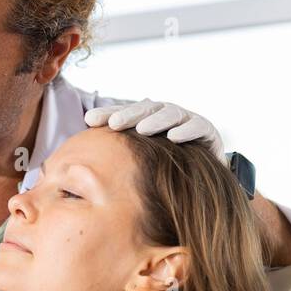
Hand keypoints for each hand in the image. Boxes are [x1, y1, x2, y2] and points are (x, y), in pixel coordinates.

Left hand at [85, 99, 224, 158]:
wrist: (203, 181)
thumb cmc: (166, 170)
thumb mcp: (139, 163)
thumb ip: (117, 159)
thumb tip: (82, 166)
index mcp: (145, 120)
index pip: (124, 113)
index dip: (107, 114)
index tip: (89, 120)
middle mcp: (165, 116)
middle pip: (146, 109)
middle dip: (130, 115)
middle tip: (114, 124)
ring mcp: (187, 120)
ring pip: (170, 113)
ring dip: (156, 120)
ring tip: (143, 129)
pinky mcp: (207, 131)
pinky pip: (198, 126)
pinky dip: (186, 131)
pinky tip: (174, 137)